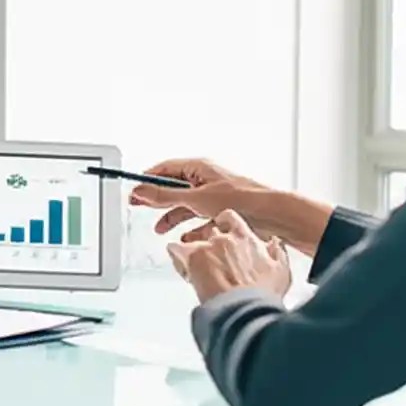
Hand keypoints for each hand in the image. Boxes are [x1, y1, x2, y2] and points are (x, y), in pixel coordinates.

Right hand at [129, 158, 268, 239]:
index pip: (165, 169)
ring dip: (172, 217)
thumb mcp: (194, 197)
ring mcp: (213, 195)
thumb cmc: (240, 198)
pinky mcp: (221, 210)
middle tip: (138, 206)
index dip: (148, 180)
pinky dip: (190, 228)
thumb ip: (165, 196)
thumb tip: (142, 190)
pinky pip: (200, 218)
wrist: (270, 215)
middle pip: (173, 187)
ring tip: (160, 229)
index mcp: (199, 167)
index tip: (134, 191)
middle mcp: (205, 179)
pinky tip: (185, 238)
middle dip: (156, 199)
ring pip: (186, 204)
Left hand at [166, 210, 290, 302]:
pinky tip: (182, 268)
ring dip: (190, 250)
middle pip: (208, 230)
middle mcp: (224, 238)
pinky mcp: (191, 257)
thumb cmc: (262, 294)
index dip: (223, 224)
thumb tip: (275, 244)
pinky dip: (176, 256)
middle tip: (210, 260)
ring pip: (190, 239)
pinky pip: (175, 248)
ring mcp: (206, 246)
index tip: (222, 230)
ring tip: (195, 267)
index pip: (230, 218)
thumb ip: (277, 253)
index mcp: (245, 238)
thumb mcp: (280, 271)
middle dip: (207, 243)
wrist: (245, 309)